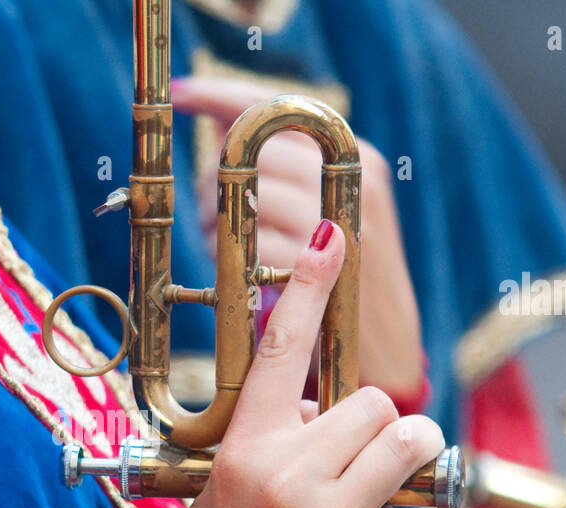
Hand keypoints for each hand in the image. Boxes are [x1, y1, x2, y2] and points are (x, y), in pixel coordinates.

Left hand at [172, 74, 423, 396]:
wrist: (385, 354)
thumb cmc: (346, 288)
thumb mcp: (331, 221)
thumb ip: (290, 182)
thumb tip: (224, 148)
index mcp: (356, 159)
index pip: (282, 109)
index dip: (222, 96)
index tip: (180, 94)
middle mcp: (352, 180)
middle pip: (256, 152)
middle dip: (218, 181)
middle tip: (212, 217)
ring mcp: (337, 222)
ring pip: (249, 198)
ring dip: (220, 225)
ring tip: (228, 253)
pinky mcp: (317, 268)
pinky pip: (253, 247)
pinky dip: (234, 261)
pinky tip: (243, 277)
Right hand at [181, 221, 445, 507]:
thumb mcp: (225, 496)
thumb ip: (273, 446)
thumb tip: (322, 405)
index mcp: (243, 452)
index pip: (280, 352)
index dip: (307, 288)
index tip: (332, 234)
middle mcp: (284, 476)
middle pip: (375, 402)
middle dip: (379, 432)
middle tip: (358, 470)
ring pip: (411, 441)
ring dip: (410, 465)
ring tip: (383, 497)